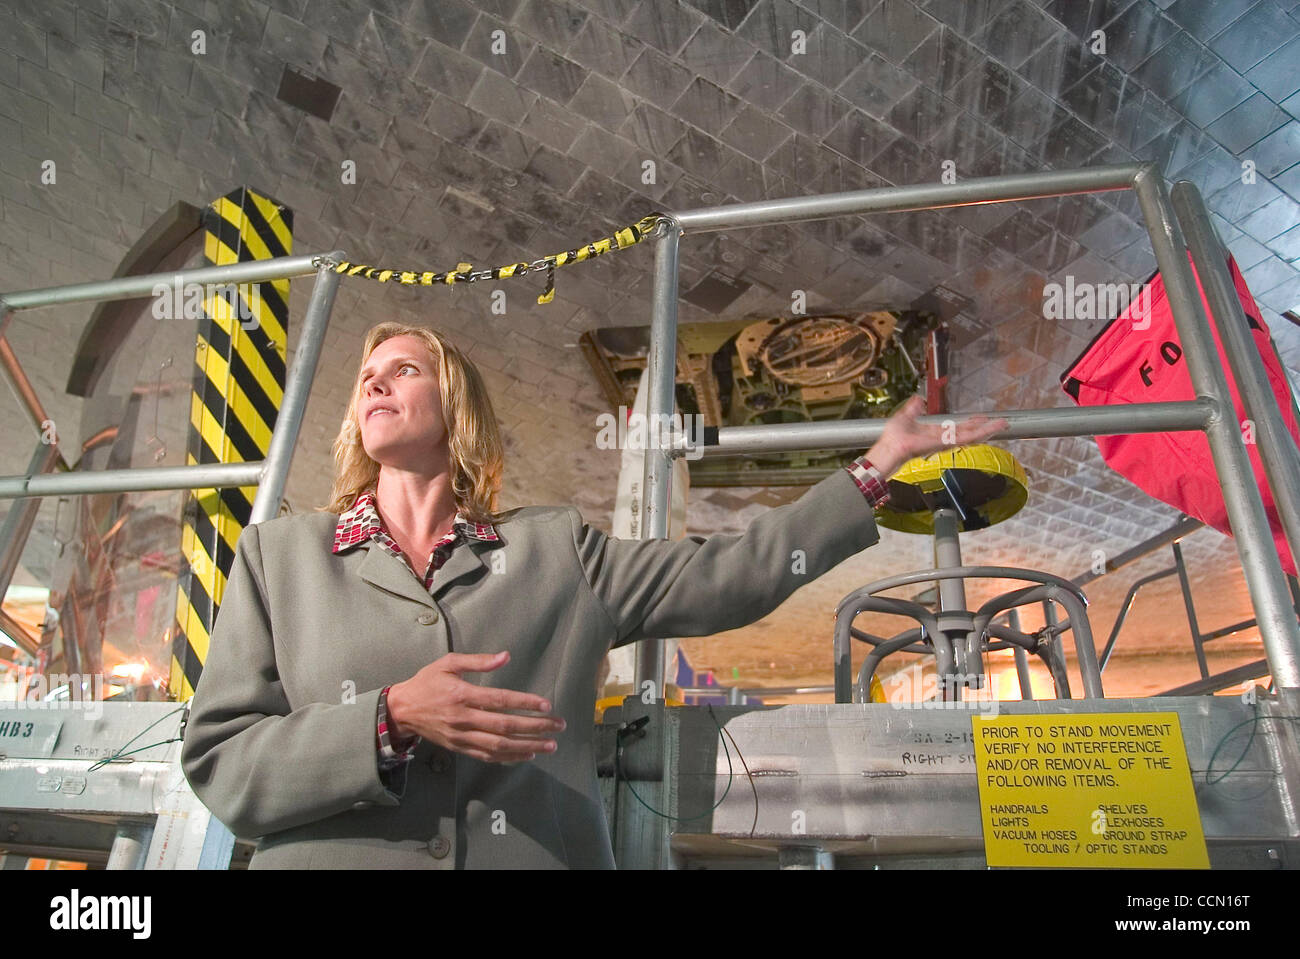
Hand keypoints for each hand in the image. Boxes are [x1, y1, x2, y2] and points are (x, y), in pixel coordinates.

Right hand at [387, 651, 565, 762]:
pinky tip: (527, 754)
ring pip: (499, 746)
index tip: (546, 706)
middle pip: (505, 726)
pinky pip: (487, 756)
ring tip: (550, 745)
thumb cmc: (427, 682)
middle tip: (558, 726)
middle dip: (535, 727)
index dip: (525, 704)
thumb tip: (506, 656)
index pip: (500, 701)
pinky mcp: (460, 748)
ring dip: (527, 746)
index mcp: (462, 694)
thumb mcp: (448, 663)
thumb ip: (478, 661)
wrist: (401, 711)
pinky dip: (509, 758)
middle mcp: (463, 718)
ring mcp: (462, 737)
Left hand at [868, 396, 1008, 478]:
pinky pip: (967, 438)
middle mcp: (943, 439)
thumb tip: (917, 399)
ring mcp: (946, 442)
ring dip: (988, 430)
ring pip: (973, 436)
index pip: (957, 428)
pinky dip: (981, 433)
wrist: (890, 448)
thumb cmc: (894, 437)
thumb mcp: (906, 416)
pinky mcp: (947, 443)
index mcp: (935, 433)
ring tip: (1002, 425)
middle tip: (1001, 422)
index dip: (970, 423)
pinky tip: (991, 429)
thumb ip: (914, 408)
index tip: (981, 418)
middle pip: (969, 432)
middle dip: (985, 428)